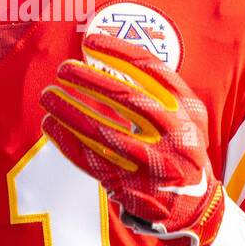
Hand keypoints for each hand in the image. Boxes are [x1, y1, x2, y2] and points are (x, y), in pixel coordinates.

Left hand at [39, 31, 224, 245]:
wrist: (196, 204)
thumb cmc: (183, 147)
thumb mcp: (188, 115)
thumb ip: (160, 88)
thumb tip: (113, 51)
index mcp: (188, 110)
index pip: (151, 70)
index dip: (118, 52)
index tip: (90, 41)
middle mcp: (173, 134)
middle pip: (125, 97)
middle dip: (89, 79)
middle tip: (64, 68)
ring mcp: (151, 162)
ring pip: (101, 131)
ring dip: (70, 110)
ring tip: (48, 94)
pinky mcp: (129, 185)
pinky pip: (90, 160)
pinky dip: (66, 141)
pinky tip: (50, 125)